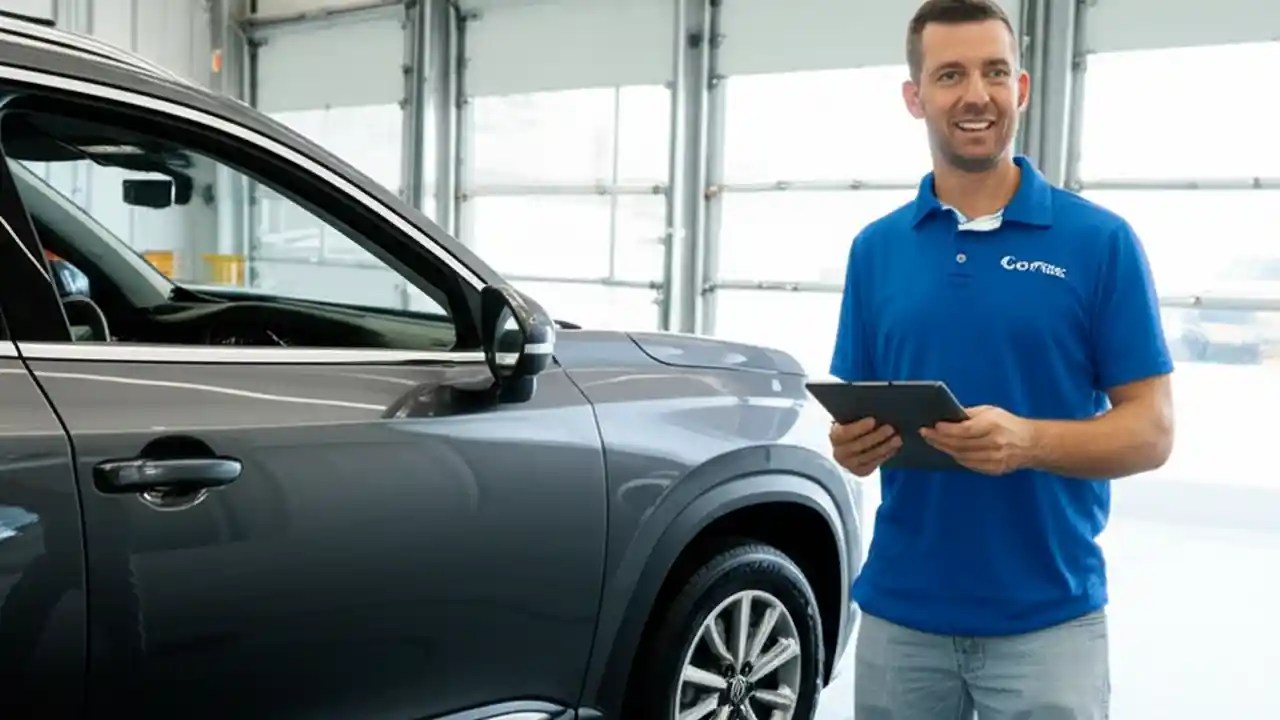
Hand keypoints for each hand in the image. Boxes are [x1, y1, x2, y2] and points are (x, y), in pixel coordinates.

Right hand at [829, 417, 901, 476]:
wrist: (850, 444)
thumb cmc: (854, 426)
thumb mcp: (852, 420)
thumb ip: (858, 416)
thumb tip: (876, 411)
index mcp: (835, 436)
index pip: (845, 433)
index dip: (859, 427)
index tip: (873, 420)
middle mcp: (839, 453)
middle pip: (858, 446)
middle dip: (876, 437)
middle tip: (890, 428)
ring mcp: (849, 464)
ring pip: (868, 457)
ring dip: (884, 447)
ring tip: (897, 439)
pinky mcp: (860, 471)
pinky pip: (873, 464)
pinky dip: (885, 456)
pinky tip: (894, 448)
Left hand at [919, 405, 1036, 475]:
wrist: (1031, 443)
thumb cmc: (1008, 423)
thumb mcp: (991, 411)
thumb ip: (970, 414)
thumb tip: (947, 416)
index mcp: (993, 425)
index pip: (964, 430)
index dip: (946, 429)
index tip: (933, 426)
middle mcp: (994, 443)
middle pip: (959, 445)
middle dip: (939, 439)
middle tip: (925, 434)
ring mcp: (994, 459)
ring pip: (962, 456)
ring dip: (945, 449)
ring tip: (933, 442)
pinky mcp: (994, 469)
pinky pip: (969, 465)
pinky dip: (957, 457)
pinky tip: (948, 451)